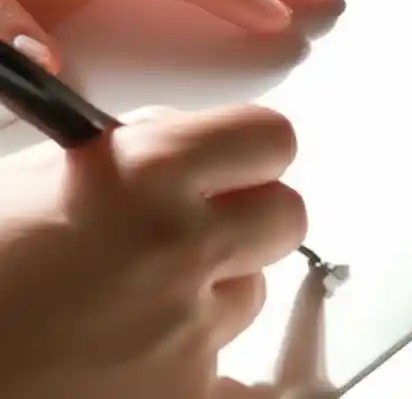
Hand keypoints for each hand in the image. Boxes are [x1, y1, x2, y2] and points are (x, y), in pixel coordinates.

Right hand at [0, 105, 306, 398]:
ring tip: (125, 305)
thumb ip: (118, 154)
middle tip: (188, 232)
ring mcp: (186, 332)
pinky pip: (228, 374)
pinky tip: (139, 358)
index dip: (248, 153)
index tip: (228, 166)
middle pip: (284, 216)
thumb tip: (177, 139)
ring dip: (210, 293)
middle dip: (245, 220)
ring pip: (251, 294)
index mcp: (142, 175)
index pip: (269, 139)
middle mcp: (180, 248)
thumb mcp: (23, 178)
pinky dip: (194, 363)